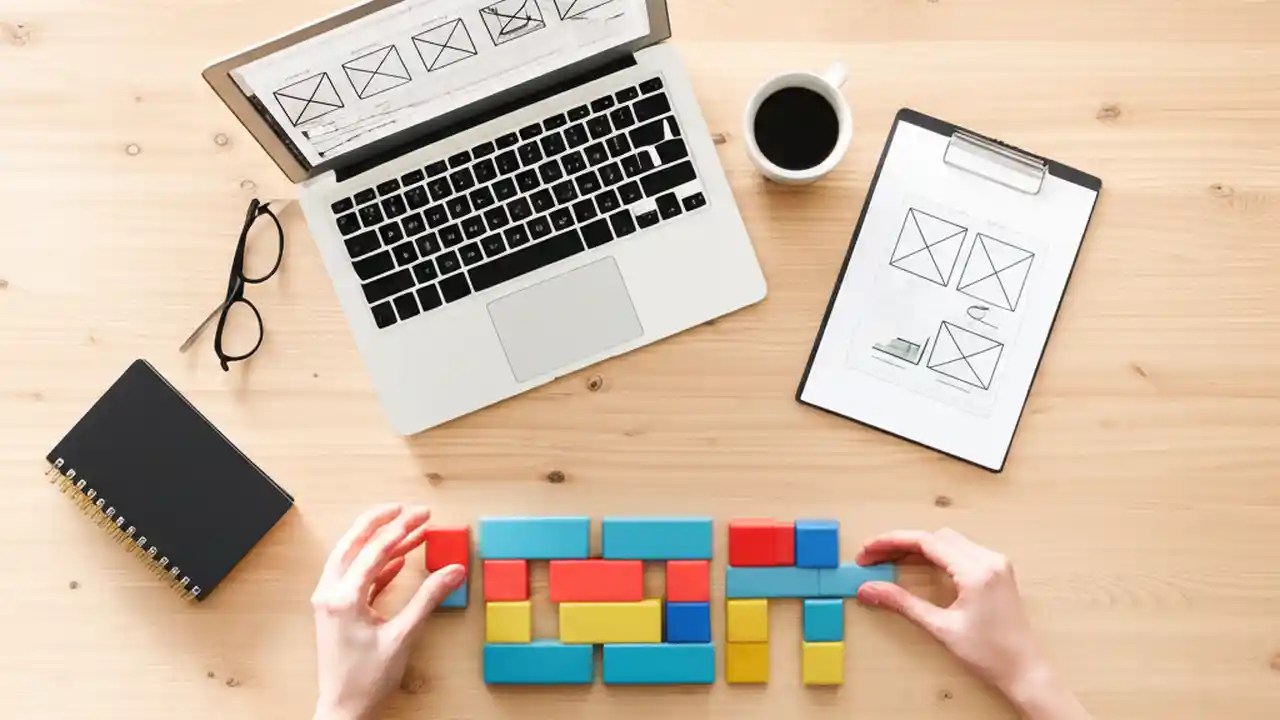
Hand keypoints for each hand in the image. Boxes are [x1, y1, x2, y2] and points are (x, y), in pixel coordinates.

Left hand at [311, 504, 465, 719]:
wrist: (342, 709)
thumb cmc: (366, 679)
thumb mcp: (403, 636)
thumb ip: (428, 599)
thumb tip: (453, 571)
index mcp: (344, 597)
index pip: (376, 550)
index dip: (402, 528)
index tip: (423, 515)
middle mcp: (330, 594)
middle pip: (353, 544)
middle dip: (380, 522)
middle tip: (404, 508)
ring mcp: (328, 602)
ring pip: (349, 557)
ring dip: (376, 541)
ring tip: (405, 529)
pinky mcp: (334, 611)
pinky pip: (352, 576)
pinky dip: (374, 565)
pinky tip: (397, 561)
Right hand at [855, 529, 1089, 719]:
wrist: (1024, 670)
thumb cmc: (989, 654)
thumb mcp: (941, 628)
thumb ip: (903, 603)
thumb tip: (869, 589)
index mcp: (976, 571)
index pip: (925, 542)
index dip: (890, 543)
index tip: (867, 551)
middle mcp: (988, 559)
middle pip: (935, 537)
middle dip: (900, 543)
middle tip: (873, 557)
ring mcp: (995, 562)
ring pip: (947, 540)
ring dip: (917, 546)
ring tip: (890, 560)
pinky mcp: (997, 569)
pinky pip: (961, 549)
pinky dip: (935, 553)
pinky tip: (917, 564)